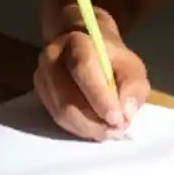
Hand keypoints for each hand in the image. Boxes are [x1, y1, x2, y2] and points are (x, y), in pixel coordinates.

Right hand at [33, 25, 149, 139]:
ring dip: (87, 128)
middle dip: (93, 120)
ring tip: (108, 132)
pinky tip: (93, 129)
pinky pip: (56, 117)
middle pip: (67, 97)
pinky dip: (77, 128)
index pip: (83, 69)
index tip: (117, 119)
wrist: (85, 49)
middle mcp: (53, 57)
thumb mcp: (132, 67)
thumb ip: (133, 87)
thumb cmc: (112, 59)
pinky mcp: (40, 92)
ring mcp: (42, 75)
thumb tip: (125, 113)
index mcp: (77, 42)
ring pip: (60, 112)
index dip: (99, 97)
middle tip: (116, 131)